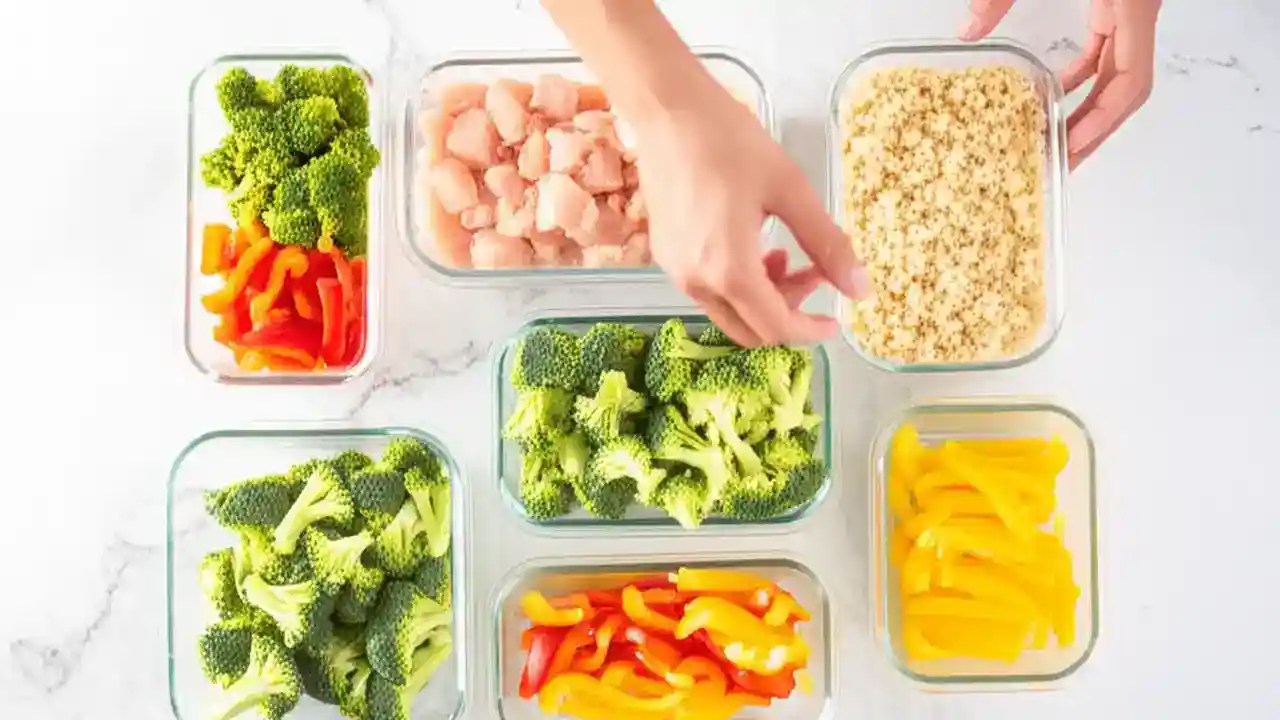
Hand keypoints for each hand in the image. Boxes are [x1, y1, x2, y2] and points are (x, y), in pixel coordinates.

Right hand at [634, 90, 869, 346]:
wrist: (667, 111)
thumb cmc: (730, 142)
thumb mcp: (790, 190)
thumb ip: (827, 244)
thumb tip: (859, 289)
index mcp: (730, 271)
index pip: (775, 328)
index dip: (810, 331)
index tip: (835, 318)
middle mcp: (697, 282)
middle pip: (750, 330)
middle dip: (788, 311)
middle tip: (813, 273)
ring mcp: (676, 271)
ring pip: (728, 311)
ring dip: (763, 296)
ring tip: (782, 251)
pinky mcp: (665, 256)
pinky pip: (707, 290)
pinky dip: (736, 283)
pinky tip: (750, 242)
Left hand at [961, 0, 1160, 168]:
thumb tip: (967, 31)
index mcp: (1133, 5)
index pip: (1131, 80)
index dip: (1104, 118)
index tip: (1070, 144)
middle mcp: (1138, 16)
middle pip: (1126, 90)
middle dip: (1095, 130)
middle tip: (1059, 164)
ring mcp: (1128, 14)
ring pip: (1118, 75)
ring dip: (1089, 110)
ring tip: (1056, 143)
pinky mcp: (1114, 6)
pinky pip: (1103, 53)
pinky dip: (1081, 79)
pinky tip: (1053, 98)